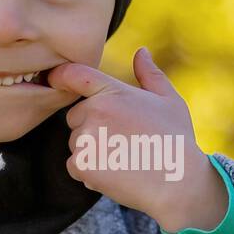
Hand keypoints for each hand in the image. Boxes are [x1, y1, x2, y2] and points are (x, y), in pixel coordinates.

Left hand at [47, 47, 228, 232]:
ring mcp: (86, 138)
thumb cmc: (176, 140)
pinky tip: (116, 172)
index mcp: (112, 91)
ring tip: (123, 158)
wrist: (178, 182)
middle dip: (91, 127)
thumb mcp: (169, 101)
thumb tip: (141, 52)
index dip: (60, 77)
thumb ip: (150, 74)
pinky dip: (90, 172)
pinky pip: (75, 166)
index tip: (56, 81)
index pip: (74, 75)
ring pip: (76, 143)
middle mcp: (95, 111)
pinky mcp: (82, 164)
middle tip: (122, 140)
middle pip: (75, 116)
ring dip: (92, 151)